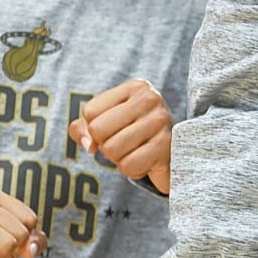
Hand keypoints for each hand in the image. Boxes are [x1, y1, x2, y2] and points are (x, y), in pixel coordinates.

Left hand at [68, 78, 173, 192]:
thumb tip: (89, 145)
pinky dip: (132, 170)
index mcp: (135, 87)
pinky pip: (128, 166)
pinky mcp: (165, 147)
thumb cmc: (134, 133)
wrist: (174, 152)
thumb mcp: (107, 121)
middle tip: (124, 143)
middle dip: (105, 144)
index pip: (90, 111)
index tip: (115, 128)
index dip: (94, 127)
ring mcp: (160, 122)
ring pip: (112, 149)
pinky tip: (146, 161)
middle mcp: (150, 99)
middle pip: (98, 130)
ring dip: (118, 158)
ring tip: (136, 151)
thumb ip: (83, 128)